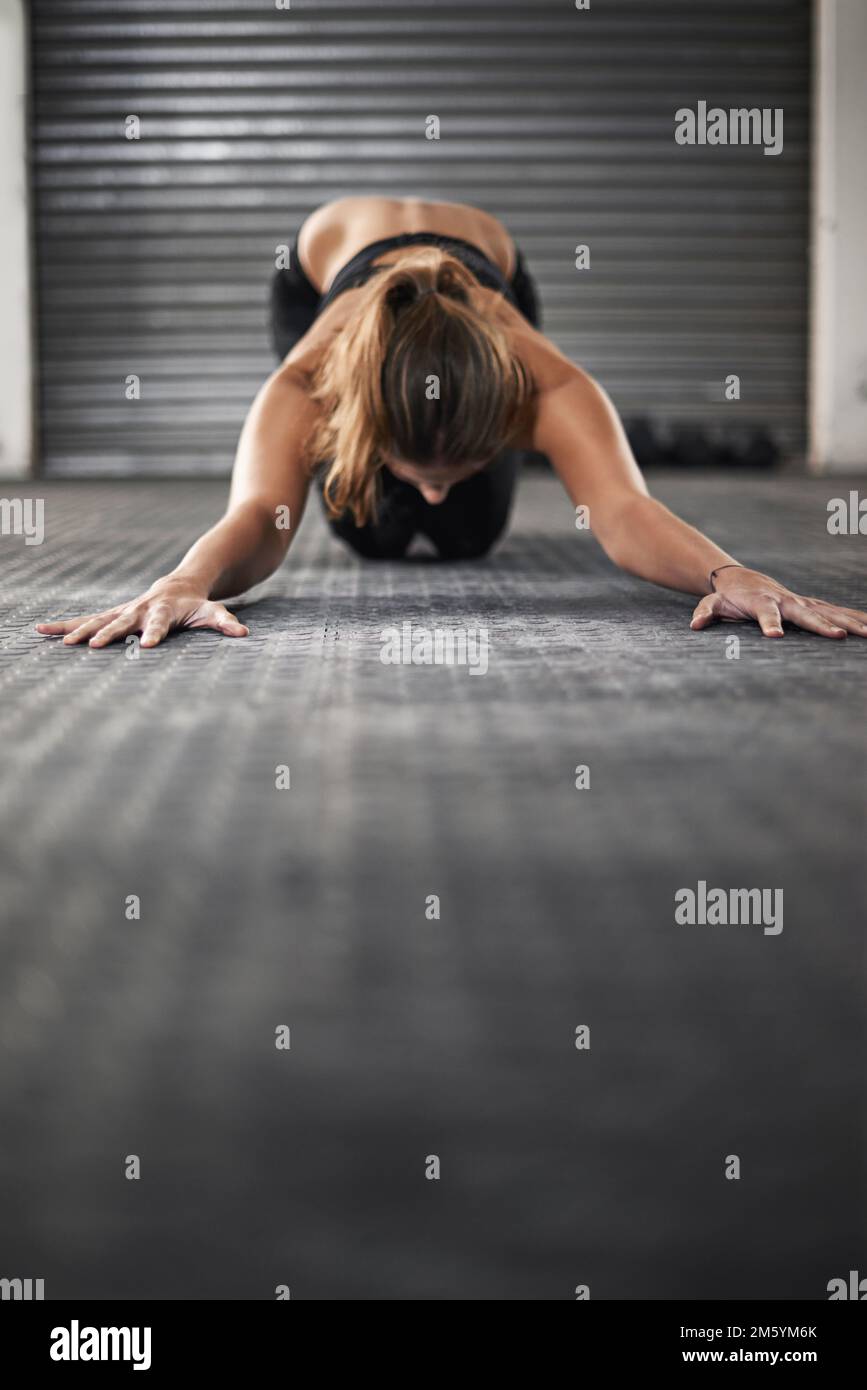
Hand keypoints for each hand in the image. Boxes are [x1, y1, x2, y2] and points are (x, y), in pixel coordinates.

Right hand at [35, 577, 248, 649]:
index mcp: (164, 610)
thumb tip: (243, 633)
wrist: (180, 584)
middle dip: (109, 634)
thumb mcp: (214, 613)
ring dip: (80, 631)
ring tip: (62, 642)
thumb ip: (226, 623)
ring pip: (99, 621)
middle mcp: (140, 610)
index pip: (160, 624)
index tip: (147, 646)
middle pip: (123, 622)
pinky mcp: (112, 614)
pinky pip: (88, 620)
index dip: (154, 633)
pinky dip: (66, 625)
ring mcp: (124, 611)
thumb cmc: (198, 604)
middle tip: (95, 647)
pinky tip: (42, 631)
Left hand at [690, 567, 866, 639]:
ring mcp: (801, 602)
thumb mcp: (712, 603)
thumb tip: (694, 624)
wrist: (741, 579)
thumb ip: (704, 612)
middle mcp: (785, 600)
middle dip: (822, 626)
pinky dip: (854, 617)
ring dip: (848, 622)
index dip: (769, 623)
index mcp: (761, 601)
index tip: (775, 636)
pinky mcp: (811, 605)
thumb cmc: (727, 596)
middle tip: (838, 637)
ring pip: (828, 612)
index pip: (765, 613)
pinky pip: (835, 611)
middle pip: (805, 614)